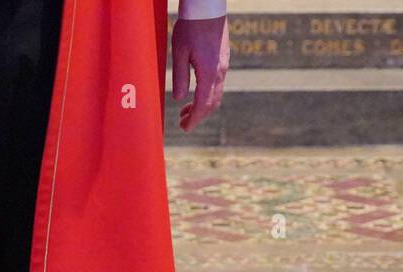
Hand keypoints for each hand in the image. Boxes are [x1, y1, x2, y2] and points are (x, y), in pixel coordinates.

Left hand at [172, 16, 229, 130]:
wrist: (208, 8)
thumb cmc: (191, 27)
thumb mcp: (179, 53)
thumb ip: (180, 77)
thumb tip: (179, 99)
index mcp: (209, 73)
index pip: (203, 105)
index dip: (194, 119)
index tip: (185, 128)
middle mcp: (220, 72)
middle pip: (212, 103)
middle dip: (198, 116)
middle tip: (183, 123)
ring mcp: (223, 66)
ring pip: (215, 94)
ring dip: (201, 106)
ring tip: (185, 111)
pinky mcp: (223, 60)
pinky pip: (217, 84)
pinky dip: (206, 95)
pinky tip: (195, 94)